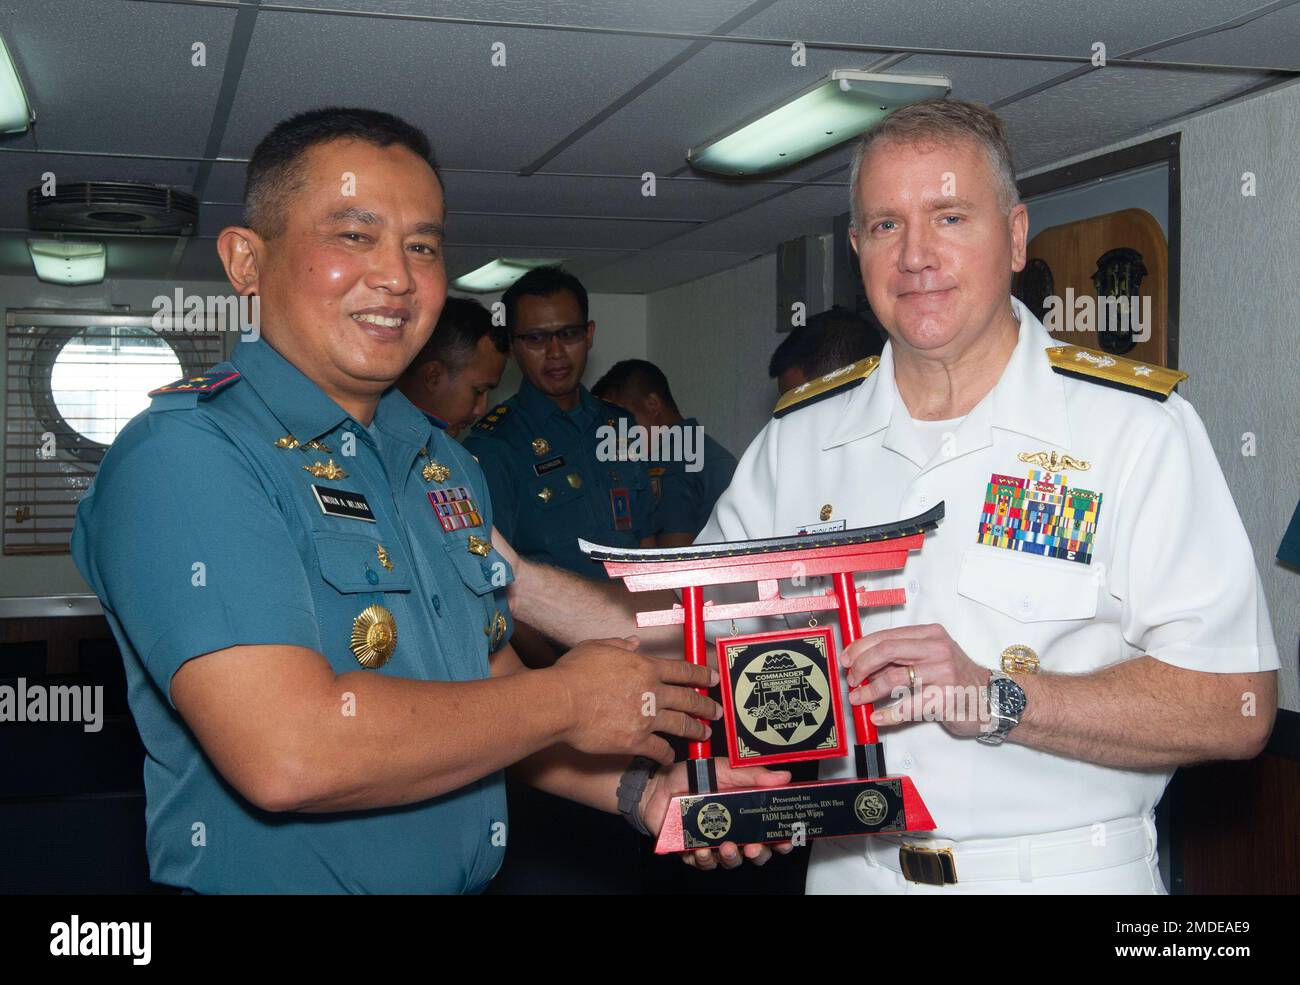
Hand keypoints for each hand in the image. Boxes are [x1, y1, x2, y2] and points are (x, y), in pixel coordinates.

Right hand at [553, 637, 720, 763]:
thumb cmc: (574, 673)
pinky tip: (670, 756)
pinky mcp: (636, 741)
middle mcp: (652, 691)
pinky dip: (667, 754)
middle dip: (706, 706)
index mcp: (646, 667)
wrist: (561, 703)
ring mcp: (647, 717)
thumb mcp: (597, 648)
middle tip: (717, 711)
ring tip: (704, 734)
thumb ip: (619, 645)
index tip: (713, 679)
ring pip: (681, 725)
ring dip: (696, 729)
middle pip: (689, 699)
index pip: (683, 671)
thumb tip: (633, 643)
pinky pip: (659, 749)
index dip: (702, 675)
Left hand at [641, 759, 796, 869]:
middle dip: (758, 853)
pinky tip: (702, 850)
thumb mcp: (723, 770)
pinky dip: (704, 859)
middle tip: (754, 847)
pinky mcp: (692, 851)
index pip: (769, 830)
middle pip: (755, 852)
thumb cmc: (688, 777)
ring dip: (731, 858)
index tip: (785, 839)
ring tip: (726, 846)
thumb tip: (783, 776)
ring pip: (731, 861)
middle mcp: (731, 829)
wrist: (655, 785)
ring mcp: (713, 842)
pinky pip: (703, 863)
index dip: (781, 838)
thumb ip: (752, 776)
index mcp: (743, 811)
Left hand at [842, 623, 988, 737]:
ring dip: (870, 692)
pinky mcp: (944, 698)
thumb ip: (903, 656)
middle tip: (852, 679)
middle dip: (861, 666)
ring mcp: (942, 673)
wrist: (993, 699)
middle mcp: (936, 649)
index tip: (847, 659)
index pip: (886, 636)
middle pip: (886, 651)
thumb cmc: (959, 679)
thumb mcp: (933, 656)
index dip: (861, 647)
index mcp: (930, 635)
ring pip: (892, 679)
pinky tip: (878, 717)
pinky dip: (888, 714)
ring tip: (859, 699)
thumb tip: (865, 661)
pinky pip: (907, 706)